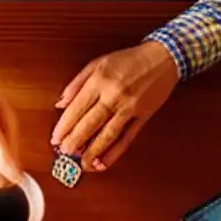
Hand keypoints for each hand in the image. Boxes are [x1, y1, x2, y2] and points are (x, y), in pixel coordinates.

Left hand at [50, 42, 177, 172]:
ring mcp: (130, 107)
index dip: (64, 127)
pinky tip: (104, 162)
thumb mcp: (98, 64)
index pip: (76, 109)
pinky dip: (115, 152)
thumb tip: (60, 104)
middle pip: (90, 123)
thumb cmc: (129, 60)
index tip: (55, 139)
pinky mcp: (143, 115)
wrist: (165, 56)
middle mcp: (114, 95)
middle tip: (64, 153)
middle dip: (75, 141)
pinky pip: (127, 137)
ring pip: (108, 134)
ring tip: (81, 164)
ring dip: (93, 152)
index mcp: (99, 81)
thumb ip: (76, 84)